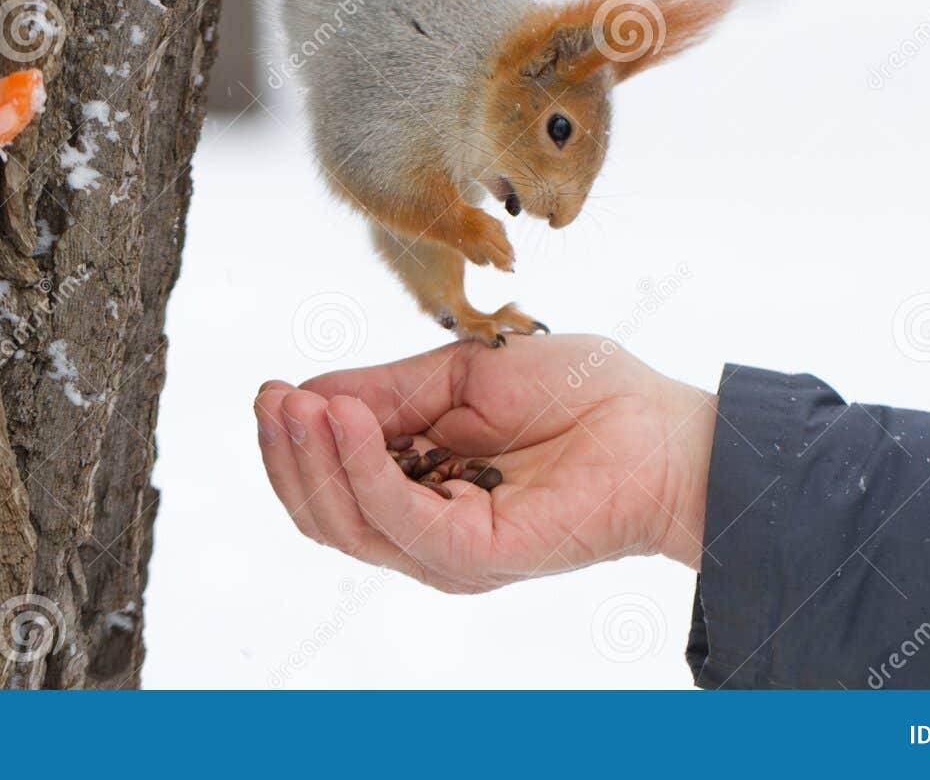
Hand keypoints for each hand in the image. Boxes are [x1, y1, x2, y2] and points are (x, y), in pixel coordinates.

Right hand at [254, 336, 715, 592]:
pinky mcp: (475, 554)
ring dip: (312, 458)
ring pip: (348, 525)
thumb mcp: (459, 375)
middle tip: (271, 398)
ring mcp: (449, 550)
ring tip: (299, 404)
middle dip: (287, 454)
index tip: (271, 390)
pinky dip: (361, 468)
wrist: (657, 425)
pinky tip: (345, 419)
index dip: (293, 439)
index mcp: (421, 487)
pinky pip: (397, 519)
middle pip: (325, 513)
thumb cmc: (577, 393)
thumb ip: (385, 393)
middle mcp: (426, 529)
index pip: (331, 483)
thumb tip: (307, 396)